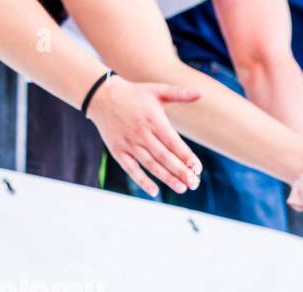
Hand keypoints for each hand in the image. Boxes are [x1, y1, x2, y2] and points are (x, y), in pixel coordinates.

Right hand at [86, 75, 202, 197]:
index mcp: (153, 119)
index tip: (197, 168)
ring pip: (150, 164)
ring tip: (182, 188)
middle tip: (194, 183)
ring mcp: (129, 143)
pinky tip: (154, 191)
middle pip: (164, 156)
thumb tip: (201, 93)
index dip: (186, 156)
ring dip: (166, 178)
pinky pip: (131, 169)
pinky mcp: (118, 151)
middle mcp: (141, 133)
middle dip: (180, 171)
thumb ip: (179, 93)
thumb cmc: (135, 94)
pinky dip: (142, 180)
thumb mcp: (157, 90)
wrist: (101, 96)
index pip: (173, 142)